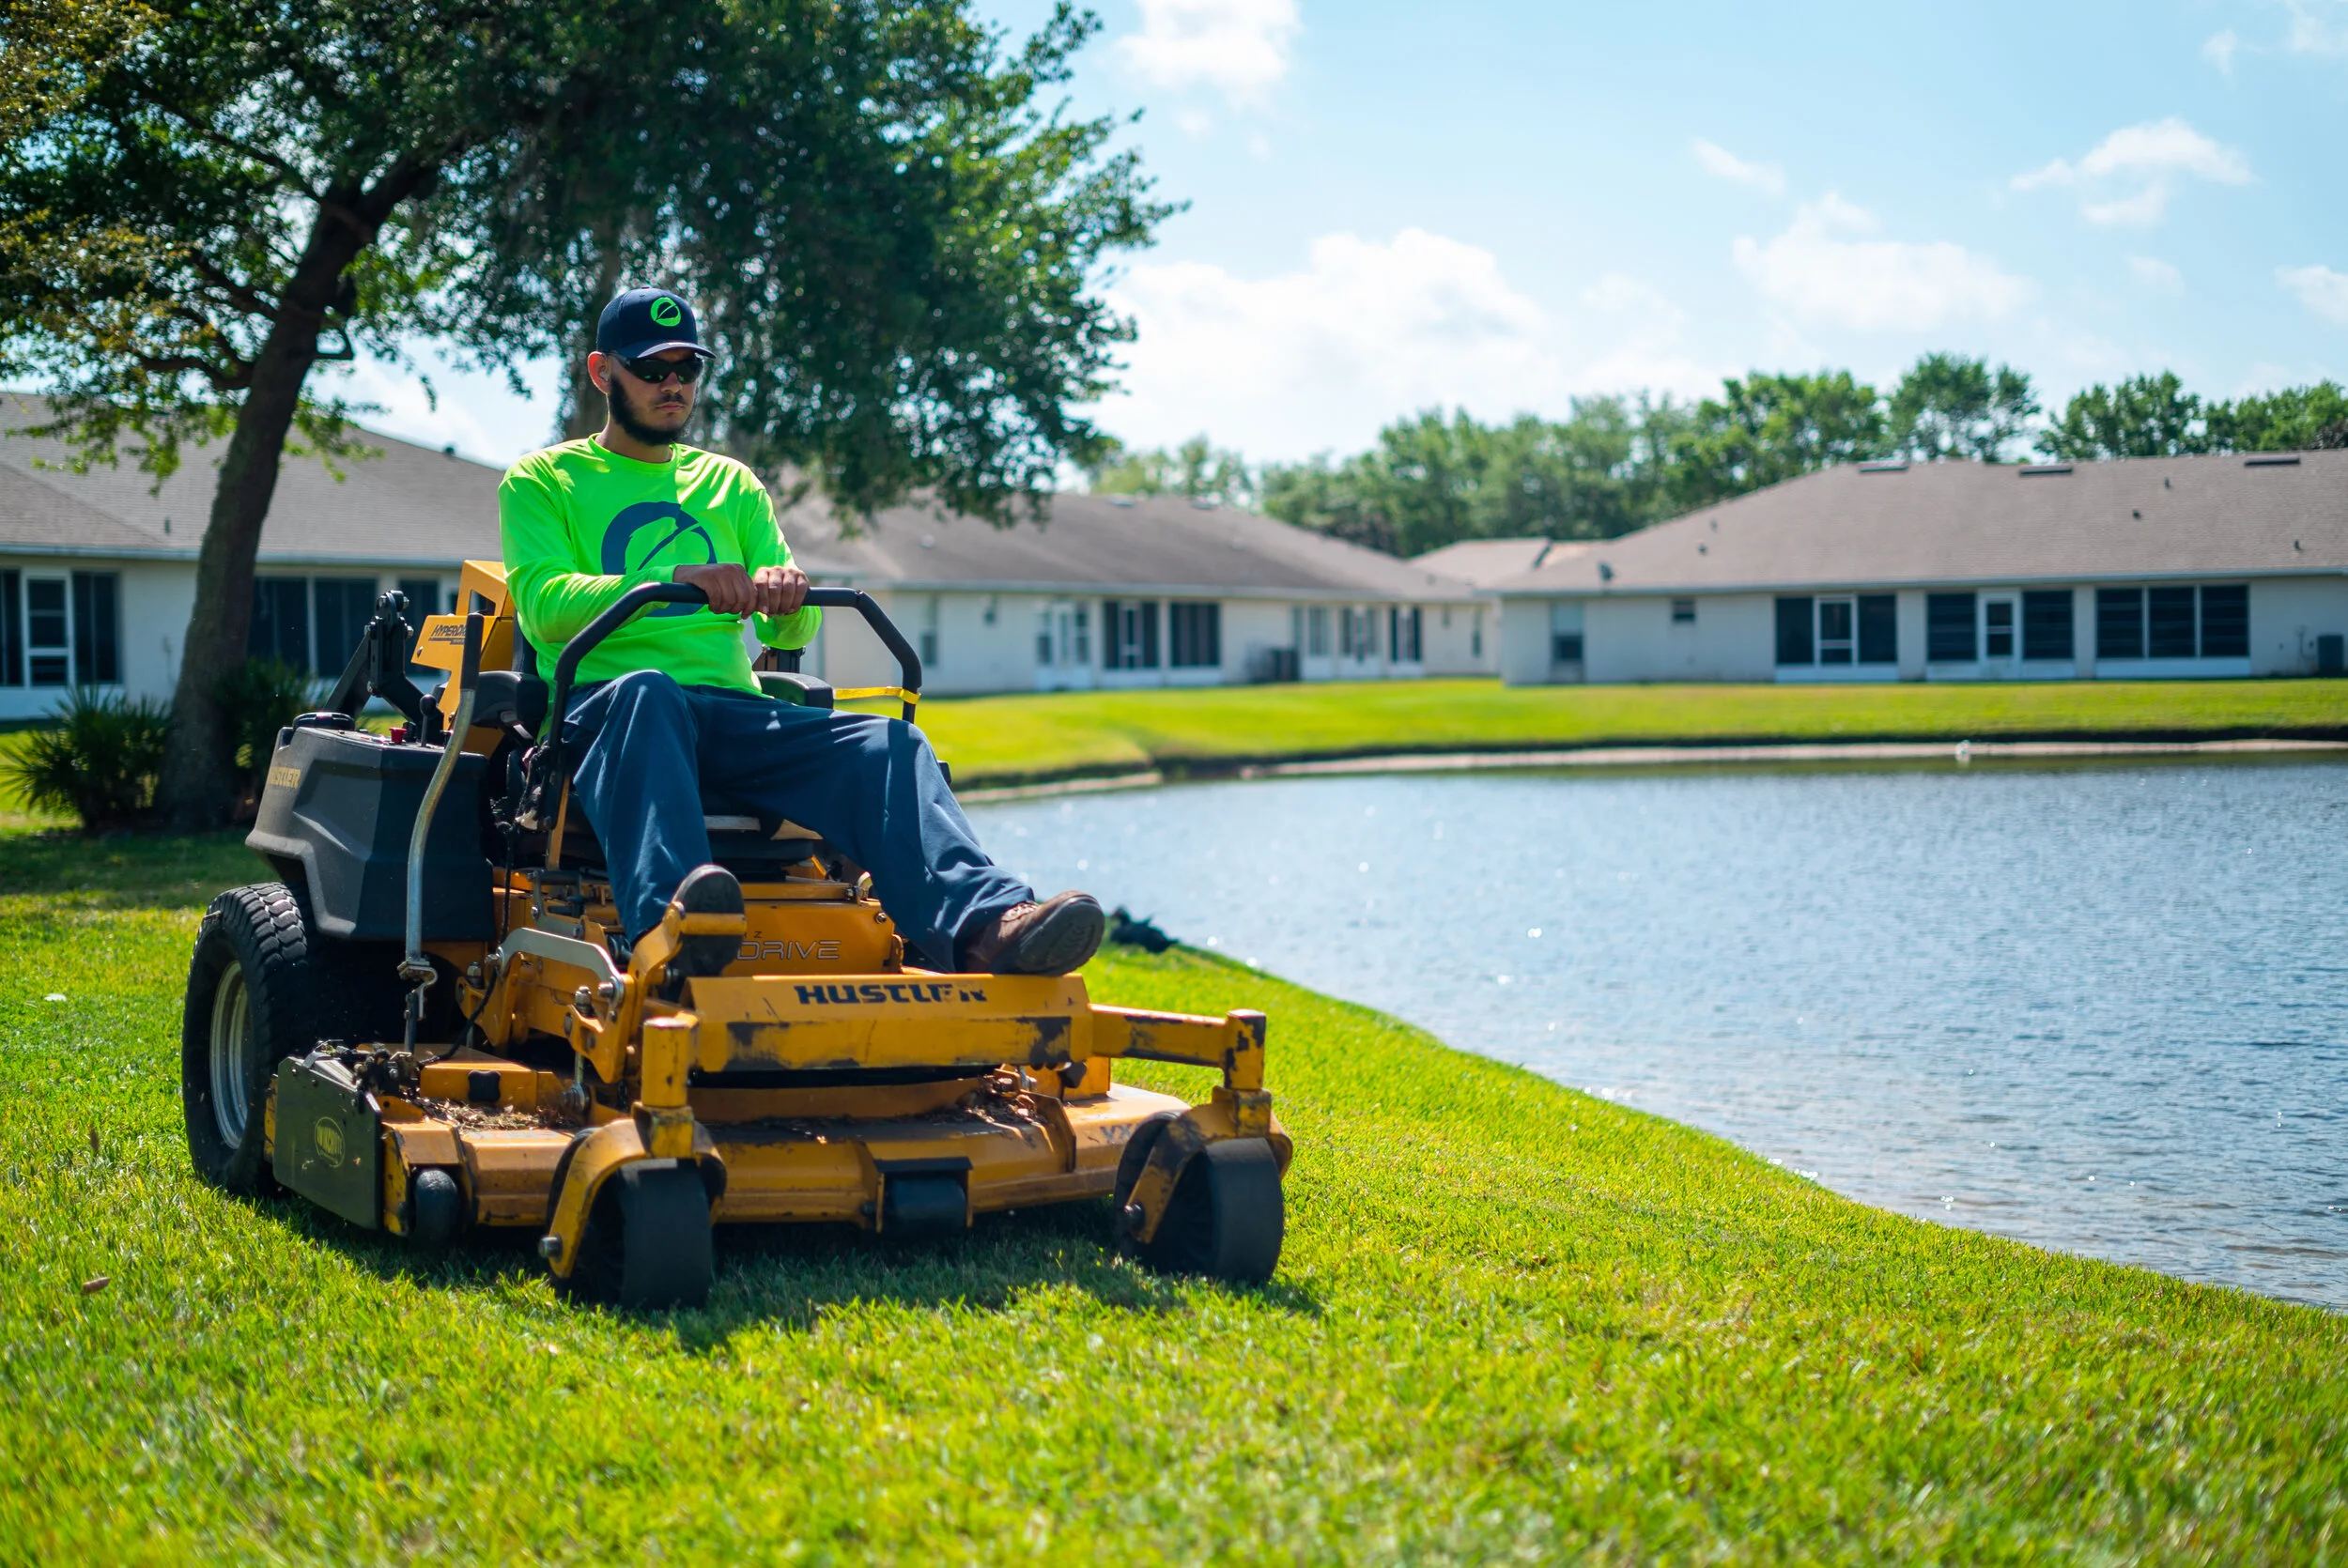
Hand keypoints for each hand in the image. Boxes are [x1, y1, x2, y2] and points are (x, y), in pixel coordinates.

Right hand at [671, 562, 807, 616]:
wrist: (685, 574)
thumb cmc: (710, 584)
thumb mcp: (729, 584)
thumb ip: (741, 592)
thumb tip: (758, 609)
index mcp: (740, 570)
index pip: (752, 594)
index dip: (750, 608)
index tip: (744, 616)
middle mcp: (732, 569)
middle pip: (742, 599)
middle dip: (735, 610)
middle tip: (725, 611)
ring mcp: (720, 572)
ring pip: (730, 600)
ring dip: (723, 609)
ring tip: (717, 608)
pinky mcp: (708, 577)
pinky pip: (717, 598)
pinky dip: (714, 606)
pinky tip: (711, 606)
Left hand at [752, 563, 808, 615]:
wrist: (784, 590)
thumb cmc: (768, 596)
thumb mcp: (760, 598)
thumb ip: (756, 604)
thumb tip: (756, 611)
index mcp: (762, 572)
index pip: (761, 584)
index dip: (763, 599)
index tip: (764, 611)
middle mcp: (776, 569)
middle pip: (775, 588)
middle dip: (774, 604)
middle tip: (774, 613)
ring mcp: (789, 571)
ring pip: (788, 590)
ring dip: (785, 604)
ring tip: (782, 612)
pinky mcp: (801, 576)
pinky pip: (800, 590)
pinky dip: (796, 602)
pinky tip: (791, 609)